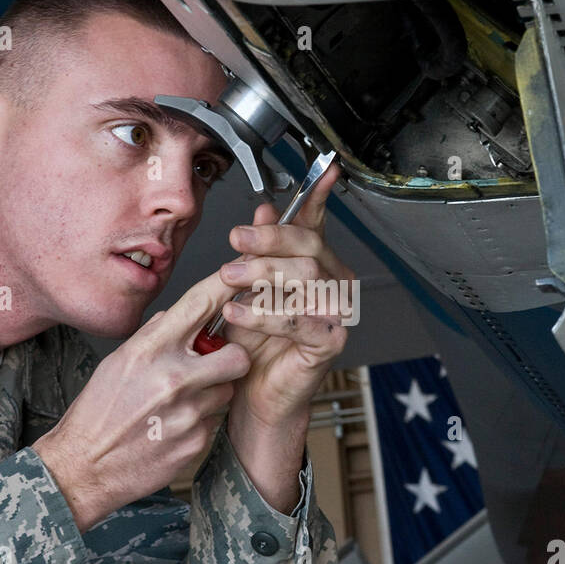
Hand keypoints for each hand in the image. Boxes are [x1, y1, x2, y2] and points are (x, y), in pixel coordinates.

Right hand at [33, 268, 249, 531]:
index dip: (228, 286)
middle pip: (237, 356)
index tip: (245, 274)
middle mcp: (172, 378)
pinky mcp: (195, 442)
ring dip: (212, 393)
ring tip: (179, 403)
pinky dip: (200, 422)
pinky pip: (214, 422)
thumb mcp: (118, 362)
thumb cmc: (98, 412)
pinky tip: (172, 428)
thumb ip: (153, 336)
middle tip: (218, 364)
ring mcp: (187, 413)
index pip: (200, 305)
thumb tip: (177, 316)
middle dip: (234, 358)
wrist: (83, 468)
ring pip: (226, 391)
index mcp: (149, 350)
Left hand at [217, 163, 353, 428]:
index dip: (320, 197)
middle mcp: (334, 285)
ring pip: (306, 277)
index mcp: (317, 265)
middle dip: (270, 240)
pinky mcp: (329, 343)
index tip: (324, 170)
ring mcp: (336, 313)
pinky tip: (237, 313)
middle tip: (236, 242)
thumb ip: (259, 249)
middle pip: (309, 247)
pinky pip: (298, 320)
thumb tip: (265, 207)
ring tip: (229, 281)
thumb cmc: (252, 342)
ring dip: (263, 275)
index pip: (317, 225)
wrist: (253, 393)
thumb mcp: (248, 286)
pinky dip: (263, 314)